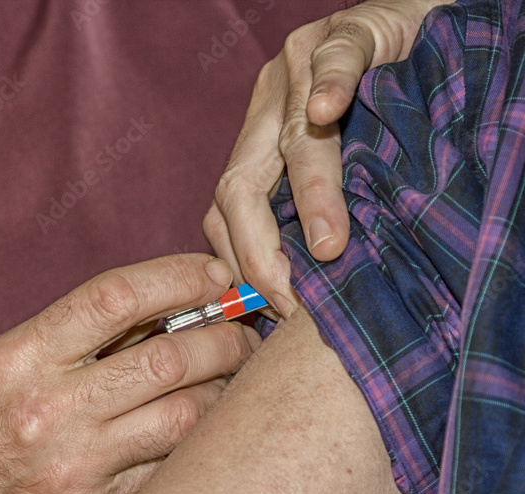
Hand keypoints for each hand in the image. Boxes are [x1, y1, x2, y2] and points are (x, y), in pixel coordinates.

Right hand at [0, 255, 259, 493]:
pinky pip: (172, 469)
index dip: (178, 276)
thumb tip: (136, 313)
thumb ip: (52, 341)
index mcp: (19, 360)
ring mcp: (80, 468)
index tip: (212, 273)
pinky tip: (208, 429)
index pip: (115, 297)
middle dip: (224, 336)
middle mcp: (51, 411)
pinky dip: (199, 443)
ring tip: (233, 377)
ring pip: (187, 415)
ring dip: (225, 389)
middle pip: (170, 355)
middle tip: (241, 331)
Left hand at [204, 0, 452, 318]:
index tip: (264, 309)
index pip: (225, 211)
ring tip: (328, 244)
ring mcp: (302, 67)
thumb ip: (317, 215)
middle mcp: (269, 108)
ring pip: (292, 137)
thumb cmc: (389, 112)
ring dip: (309, 195)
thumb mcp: (346, 170)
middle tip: (286, 297)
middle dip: (259, 250)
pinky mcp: (349, 30)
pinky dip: (332, 84)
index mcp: (259, 145)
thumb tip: (311, 296)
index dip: (239, 262)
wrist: (421, 30)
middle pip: (241, 186)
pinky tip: (331, 108)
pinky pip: (335, 59)